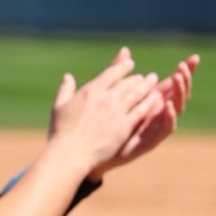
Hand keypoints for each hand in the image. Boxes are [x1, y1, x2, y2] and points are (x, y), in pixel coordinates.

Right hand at [47, 48, 163, 173]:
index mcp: (90, 91)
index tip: (130, 64)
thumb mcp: (59, 106)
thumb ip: (65, 90)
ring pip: (136, 94)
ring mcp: (116, 111)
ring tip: (153, 81)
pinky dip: (149, 102)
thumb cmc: (61, 131)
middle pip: (126, 83)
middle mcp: (105, 98)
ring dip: (146, 86)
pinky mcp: (124, 126)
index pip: (111, 73)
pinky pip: (140, 110)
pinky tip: (156, 99)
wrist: (71, 152)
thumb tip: (67, 76)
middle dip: (136, 78)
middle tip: (144, 76)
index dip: (122, 67)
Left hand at [93, 54, 198, 175]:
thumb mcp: (112, 92)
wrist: (94, 150)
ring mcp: (157, 125)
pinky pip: (167, 127)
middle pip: (179, 93)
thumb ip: (119, 71)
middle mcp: (159, 111)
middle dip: (184, 80)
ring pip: (177, 107)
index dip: (185, 71)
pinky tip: (168, 105)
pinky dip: (170, 116)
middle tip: (182, 67)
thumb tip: (125, 50)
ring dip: (179, 93)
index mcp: (152, 99)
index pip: (172, 82)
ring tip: (177, 79)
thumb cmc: (104, 122)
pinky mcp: (154, 139)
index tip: (194, 58)